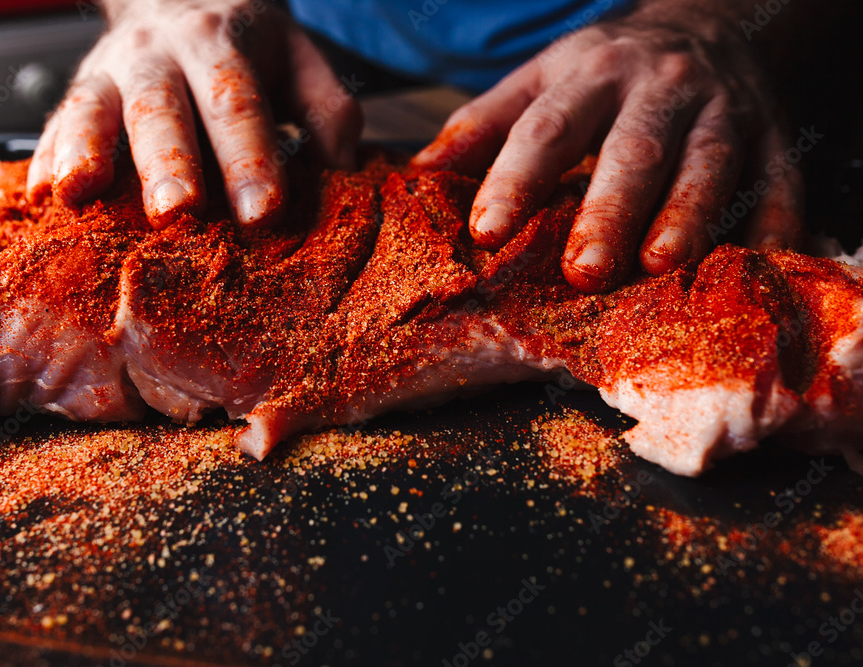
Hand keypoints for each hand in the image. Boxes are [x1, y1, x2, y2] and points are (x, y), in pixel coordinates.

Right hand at [27, 0, 361, 228]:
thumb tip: (343, 168)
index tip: (263, 211)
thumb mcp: (299, 59)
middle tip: (177, 211)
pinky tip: (41, 194)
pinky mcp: (79, 93)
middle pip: (161, 107)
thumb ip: (327, 108)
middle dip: (168, 161)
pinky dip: (46, 157)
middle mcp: (161, 55)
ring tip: (80, 194)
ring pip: (93, 107)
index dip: (250, 158)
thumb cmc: (245, 46)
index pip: (237, 103)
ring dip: (86, 151)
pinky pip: (56, 123)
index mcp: (222, 46)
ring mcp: (111, 72)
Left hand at [411, 10, 804, 292]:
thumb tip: (417, 172)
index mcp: (590, 76)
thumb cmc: (605, 72)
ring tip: (660, 264)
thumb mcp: (539, 81)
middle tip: (583, 271)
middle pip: (632, 150)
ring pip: (708, 162)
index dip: (516, 179)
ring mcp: (724, 108)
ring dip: (689, 214)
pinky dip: (775, 222)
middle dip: (608, 210)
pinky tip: (761, 263)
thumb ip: (482, 125)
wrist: (705, 24)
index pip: (547, 129)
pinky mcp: (775, 134)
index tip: (487, 232)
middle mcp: (659, 88)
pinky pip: (780, 179)